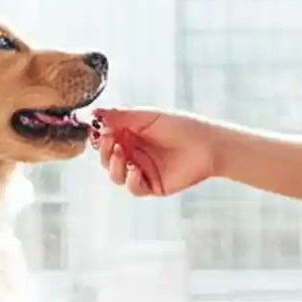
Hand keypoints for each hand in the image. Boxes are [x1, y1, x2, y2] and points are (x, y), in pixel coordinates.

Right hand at [90, 108, 219, 196]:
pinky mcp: (153, 185)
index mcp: (132, 134)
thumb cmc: (180, 126)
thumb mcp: (147, 116)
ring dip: (113, 166)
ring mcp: (143, 170)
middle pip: (107, 158)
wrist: (207, 145)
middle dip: (104, 151)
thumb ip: (120, 116)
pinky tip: (135, 170)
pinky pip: (133, 188)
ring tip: (120, 154)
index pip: (106, 138)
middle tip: (110, 142)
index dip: (99, 136)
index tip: (98, 129)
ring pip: (115, 176)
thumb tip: (94, 113)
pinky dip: (130, 180)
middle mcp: (135, 153)